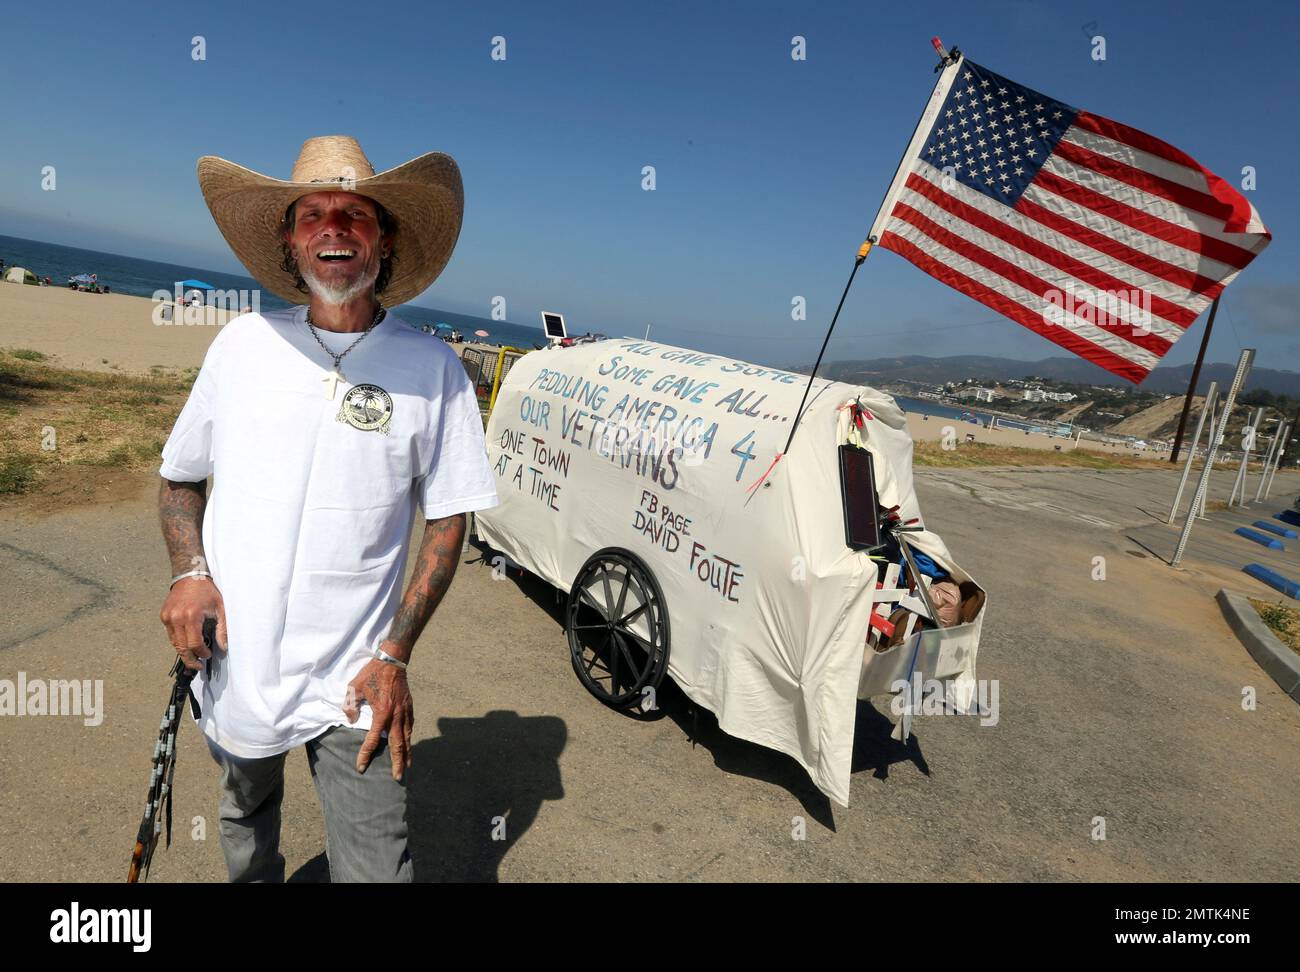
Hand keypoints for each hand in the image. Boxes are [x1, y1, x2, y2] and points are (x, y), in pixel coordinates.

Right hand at [160, 577, 226, 670]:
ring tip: (193, 657)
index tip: (208, 656)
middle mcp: (176, 618)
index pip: (194, 644)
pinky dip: (179, 641)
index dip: (202, 653)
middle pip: (181, 647)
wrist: (190, 576)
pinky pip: (171, 634)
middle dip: (190, 659)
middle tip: (198, 666)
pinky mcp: (163, 616)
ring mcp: (168, 617)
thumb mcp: (220, 608)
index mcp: (191, 616)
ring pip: (174, 642)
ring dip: (184, 652)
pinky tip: (187, 643)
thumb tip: (223, 647)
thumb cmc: (207, 591)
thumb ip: (223, 629)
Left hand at [344, 656, 413, 779]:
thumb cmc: (372, 673)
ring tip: (407, 766)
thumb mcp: (355, 688)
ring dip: (406, 753)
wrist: (392, 660)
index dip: (365, 755)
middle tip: (396, 777)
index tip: (361, 767)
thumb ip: (351, 706)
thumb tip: (351, 720)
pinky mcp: (409, 706)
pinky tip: (408, 744)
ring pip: (407, 737)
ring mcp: (405, 711)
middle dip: (396, 763)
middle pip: (397, 745)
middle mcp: (395, 715)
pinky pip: (410, 726)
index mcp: (382, 713)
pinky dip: (409, 738)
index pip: (372, 740)